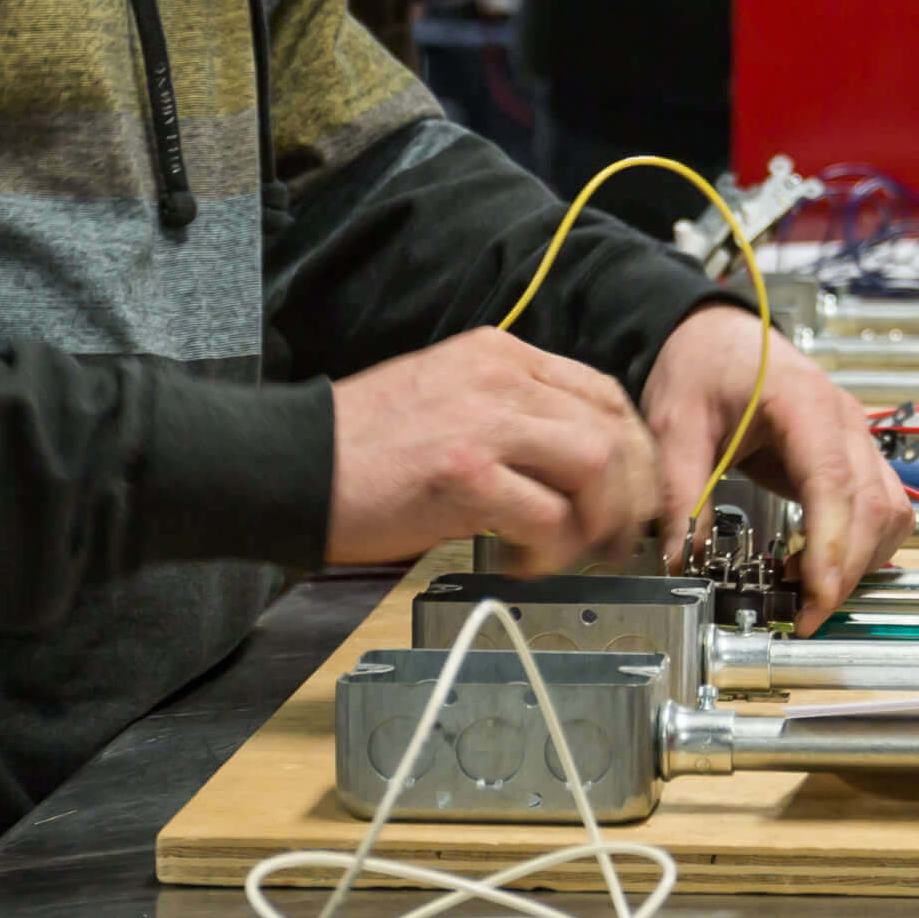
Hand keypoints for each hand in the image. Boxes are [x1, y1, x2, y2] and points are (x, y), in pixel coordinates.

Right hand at [326, 326, 663, 568]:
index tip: (630, 489)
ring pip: (595, 466)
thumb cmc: (360, 445)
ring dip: (597, 520)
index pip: (602, 392)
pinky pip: (546, 516)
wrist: (288, 463)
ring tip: (571, 550)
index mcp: (497, 355)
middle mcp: (499, 378)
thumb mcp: (446, 394)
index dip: (631, 448)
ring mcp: (483, 423)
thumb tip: (570, 458)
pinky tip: (524, 562)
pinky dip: (550, 549)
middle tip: (615, 535)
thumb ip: (508, 410)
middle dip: (629, 492)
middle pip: (611, 430)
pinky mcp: (463, 475)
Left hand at [641, 305, 913, 631]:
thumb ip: (680, 488)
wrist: (715, 337)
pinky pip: (884, 509)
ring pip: (890, 512)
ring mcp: (857, 439)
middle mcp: (846, 421)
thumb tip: (680, 556)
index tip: (816, 593)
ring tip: (807, 591)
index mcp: (804, 402)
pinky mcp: (854, 458)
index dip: (831, 543)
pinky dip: (864, 546)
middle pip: (874, 506)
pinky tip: (820, 564)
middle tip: (805, 617)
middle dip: (846, 570)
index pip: (834, 481)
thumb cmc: (701, 367)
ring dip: (861, 561)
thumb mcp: (675, 421)